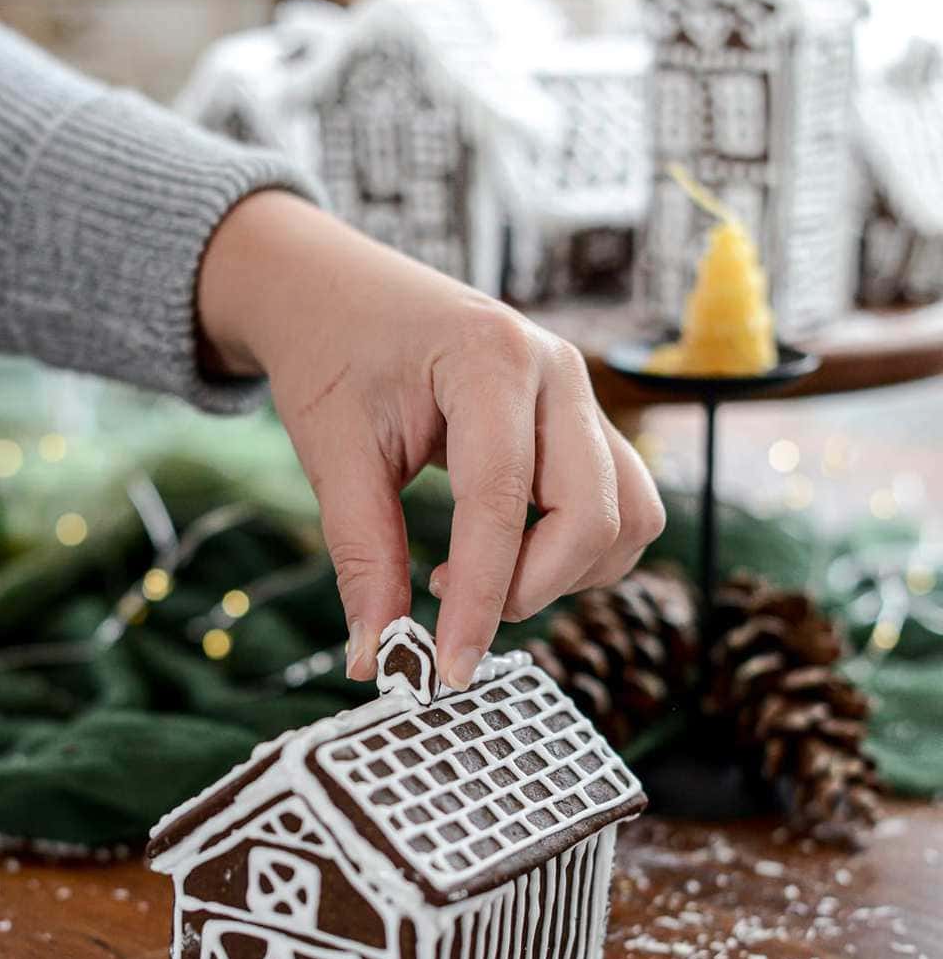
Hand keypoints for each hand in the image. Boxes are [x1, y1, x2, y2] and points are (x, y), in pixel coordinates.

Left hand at [197, 191, 664, 688]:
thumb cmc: (332, 354)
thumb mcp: (332, 450)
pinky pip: (620, 505)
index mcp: (490, 357)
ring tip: (480, 573)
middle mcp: (556, 371)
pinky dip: (578, 551)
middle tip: (452, 609)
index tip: (449, 669)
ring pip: (627, 516)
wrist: (337, 289)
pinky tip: (507, 551)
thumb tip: (377, 658)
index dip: (481, 596)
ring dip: (567, 572)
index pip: (501, 499)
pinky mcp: (583, 423)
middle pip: (593, 513)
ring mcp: (580, 396)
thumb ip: (362, 553)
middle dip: (532, 588)